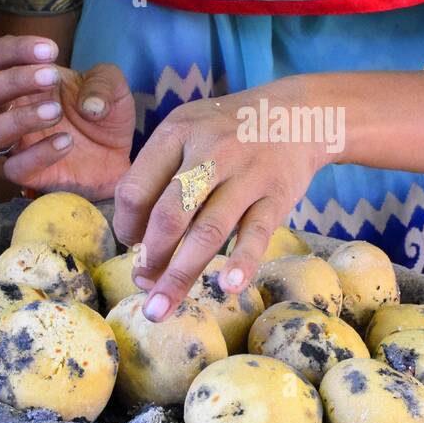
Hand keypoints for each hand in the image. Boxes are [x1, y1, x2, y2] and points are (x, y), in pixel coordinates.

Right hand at [0, 35, 135, 199]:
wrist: (117, 157)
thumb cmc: (104, 115)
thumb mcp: (114, 89)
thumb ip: (104, 83)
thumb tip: (89, 104)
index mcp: (26, 80)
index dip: (15, 49)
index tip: (51, 51)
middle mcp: (12, 108)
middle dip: (13, 80)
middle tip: (50, 77)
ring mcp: (17, 142)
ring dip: (19, 118)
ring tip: (56, 112)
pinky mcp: (27, 173)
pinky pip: (14, 168)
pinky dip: (38, 154)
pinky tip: (66, 142)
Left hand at [113, 76, 331, 319]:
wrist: (297, 114)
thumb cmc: (227, 134)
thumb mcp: (187, 133)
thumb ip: (160, 177)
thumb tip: (138, 244)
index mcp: (176, 133)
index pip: (135, 190)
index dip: (127, 227)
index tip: (134, 246)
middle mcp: (209, 152)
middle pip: (168, 215)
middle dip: (150, 259)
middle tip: (143, 286)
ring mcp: (246, 174)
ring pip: (208, 231)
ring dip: (180, 274)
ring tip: (160, 308)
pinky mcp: (277, 196)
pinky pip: (257, 233)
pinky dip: (242, 260)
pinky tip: (228, 286)